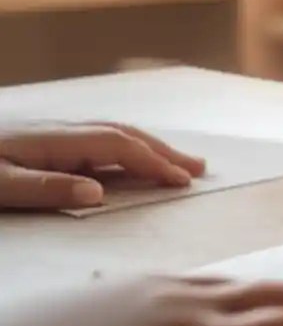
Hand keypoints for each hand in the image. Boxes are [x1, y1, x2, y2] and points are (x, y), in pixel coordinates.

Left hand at [0, 121, 205, 208]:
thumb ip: (45, 189)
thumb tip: (97, 194)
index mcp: (53, 139)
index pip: (117, 147)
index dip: (153, 163)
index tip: (183, 181)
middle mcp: (58, 130)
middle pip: (123, 134)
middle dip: (164, 150)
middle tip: (199, 168)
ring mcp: (50, 132)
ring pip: (112, 133)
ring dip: (148, 147)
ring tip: (176, 161)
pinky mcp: (40, 140)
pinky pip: (96, 140)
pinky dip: (124, 148)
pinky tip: (125, 160)